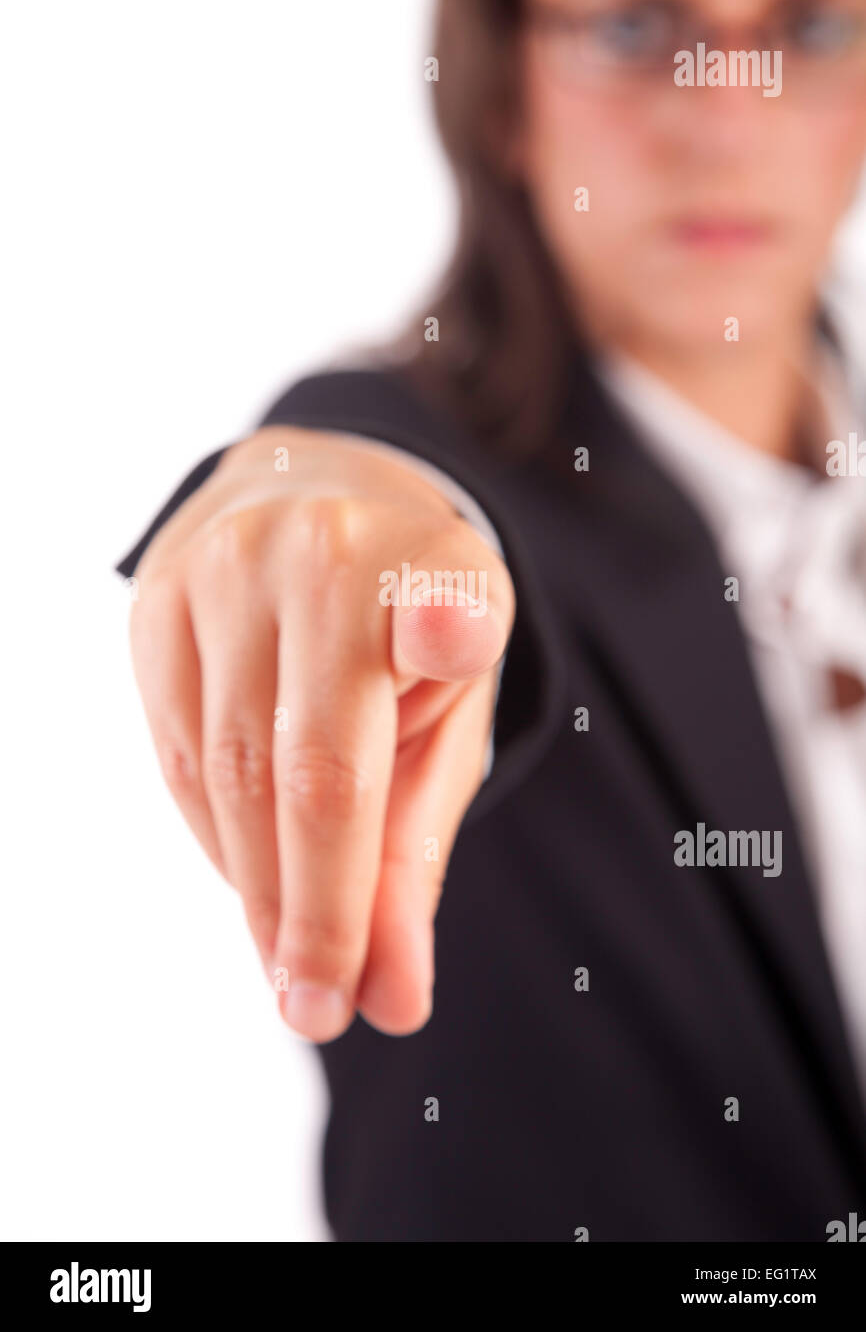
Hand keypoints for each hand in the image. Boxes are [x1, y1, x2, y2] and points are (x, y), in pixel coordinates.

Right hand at [129, 426, 513, 1040]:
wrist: (316, 511)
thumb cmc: (403, 636)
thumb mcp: (446, 724)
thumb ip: (416, 855)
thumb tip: (391, 1001)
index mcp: (439, 562)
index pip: (445, 613)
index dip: (447, 629)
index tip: (454, 643)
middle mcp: (327, 547)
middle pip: (313, 764)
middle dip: (317, 910)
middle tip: (323, 1011)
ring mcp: (228, 566)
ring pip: (230, 772)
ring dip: (259, 894)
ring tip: (292, 973)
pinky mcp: (157, 600)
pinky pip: (177, 754)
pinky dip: (216, 840)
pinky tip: (251, 884)